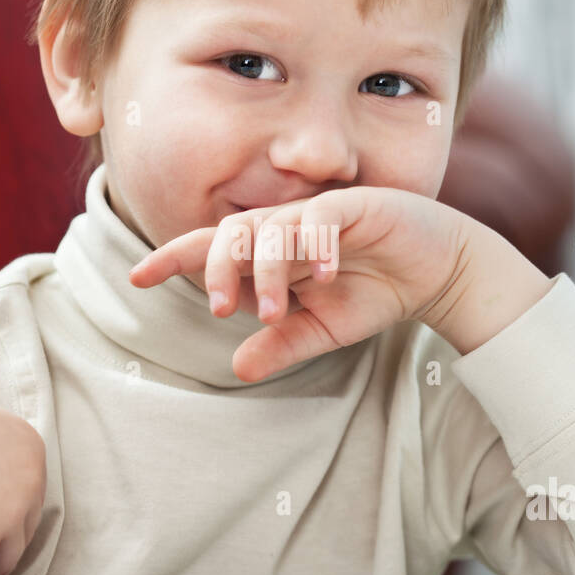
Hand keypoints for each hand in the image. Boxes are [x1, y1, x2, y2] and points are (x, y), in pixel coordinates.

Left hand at [128, 188, 467, 381]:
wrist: (436, 272)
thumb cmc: (374, 293)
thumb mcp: (322, 330)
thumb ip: (281, 345)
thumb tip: (237, 369)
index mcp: (270, 253)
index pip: (212, 248)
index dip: (173, 258)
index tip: (137, 277)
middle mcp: (286, 228)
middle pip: (231, 234)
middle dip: (217, 268)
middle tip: (218, 309)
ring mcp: (318, 214)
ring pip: (271, 227)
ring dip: (267, 269)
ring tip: (272, 311)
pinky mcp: (355, 205)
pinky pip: (323, 218)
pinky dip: (317, 245)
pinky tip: (323, 275)